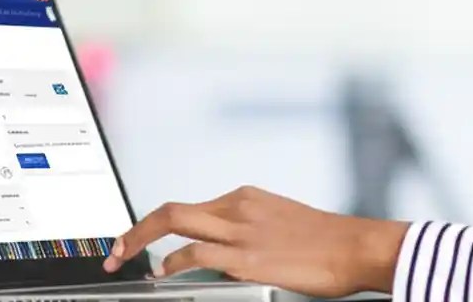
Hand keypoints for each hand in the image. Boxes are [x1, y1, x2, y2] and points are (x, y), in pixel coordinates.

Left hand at [103, 186, 409, 297]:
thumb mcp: (283, 225)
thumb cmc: (327, 243)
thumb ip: (252, 232)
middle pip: (172, 210)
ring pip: (174, 222)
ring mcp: (240, 230)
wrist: (356, 246)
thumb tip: (226, 254)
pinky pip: (194, 253)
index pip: (191, 208)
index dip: (160, 225)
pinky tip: (162, 274)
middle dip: (136, 230)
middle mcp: (239, 207)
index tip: (143, 240)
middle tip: (115, 250)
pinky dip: (170, 263)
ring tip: (124, 262)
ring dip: (140, 243)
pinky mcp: (246, 257)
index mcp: (247, 198)